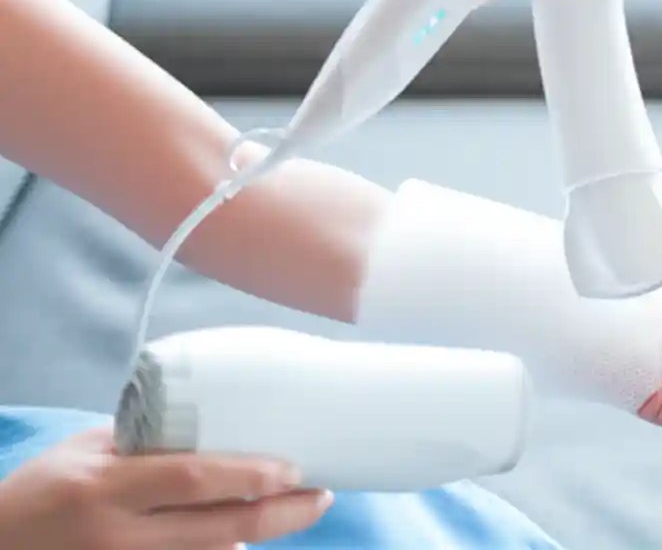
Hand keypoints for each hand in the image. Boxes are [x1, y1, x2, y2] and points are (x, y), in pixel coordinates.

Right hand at [0, 427, 331, 549]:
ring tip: (296, 506)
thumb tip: (219, 421)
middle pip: (220, 531)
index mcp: (107, 488)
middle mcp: (120, 536)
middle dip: (281, 515)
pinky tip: (247, 534)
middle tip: (321, 495)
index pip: (190, 480)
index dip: (247, 475)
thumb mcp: (88, 452)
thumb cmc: (43, 491)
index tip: (294, 467)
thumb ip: (149, 443)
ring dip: (260, 534)